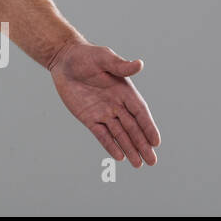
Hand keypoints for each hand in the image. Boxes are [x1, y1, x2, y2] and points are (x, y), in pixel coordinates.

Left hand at [49, 42, 160, 167]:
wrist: (64, 59)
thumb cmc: (87, 56)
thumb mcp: (104, 58)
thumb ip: (120, 65)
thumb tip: (139, 64)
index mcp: (125, 91)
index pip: (140, 113)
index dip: (148, 127)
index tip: (156, 142)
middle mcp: (117, 104)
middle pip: (132, 128)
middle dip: (142, 144)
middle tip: (152, 162)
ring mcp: (103, 112)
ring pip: (119, 134)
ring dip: (129, 148)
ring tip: (138, 164)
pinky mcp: (89, 117)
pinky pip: (101, 134)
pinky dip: (110, 145)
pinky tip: (119, 156)